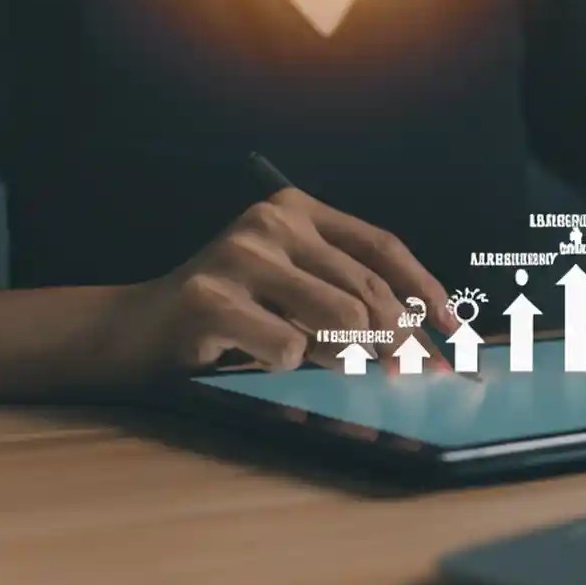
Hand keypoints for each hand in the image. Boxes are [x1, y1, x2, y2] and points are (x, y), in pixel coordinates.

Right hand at [112, 188, 458, 375]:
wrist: (133, 332)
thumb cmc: (227, 315)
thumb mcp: (292, 289)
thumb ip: (348, 295)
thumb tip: (425, 339)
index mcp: (294, 209)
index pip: (382, 246)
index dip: (424, 290)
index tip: (451, 330)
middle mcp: (269, 222)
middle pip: (368, 292)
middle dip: (398, 342)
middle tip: (407, 375)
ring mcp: (238, 256)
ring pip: (340, 322)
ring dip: (339, 359)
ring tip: (311, 362)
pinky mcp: (210, 299)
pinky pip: (290, 352)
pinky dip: (285, 369)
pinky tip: (252, 357)